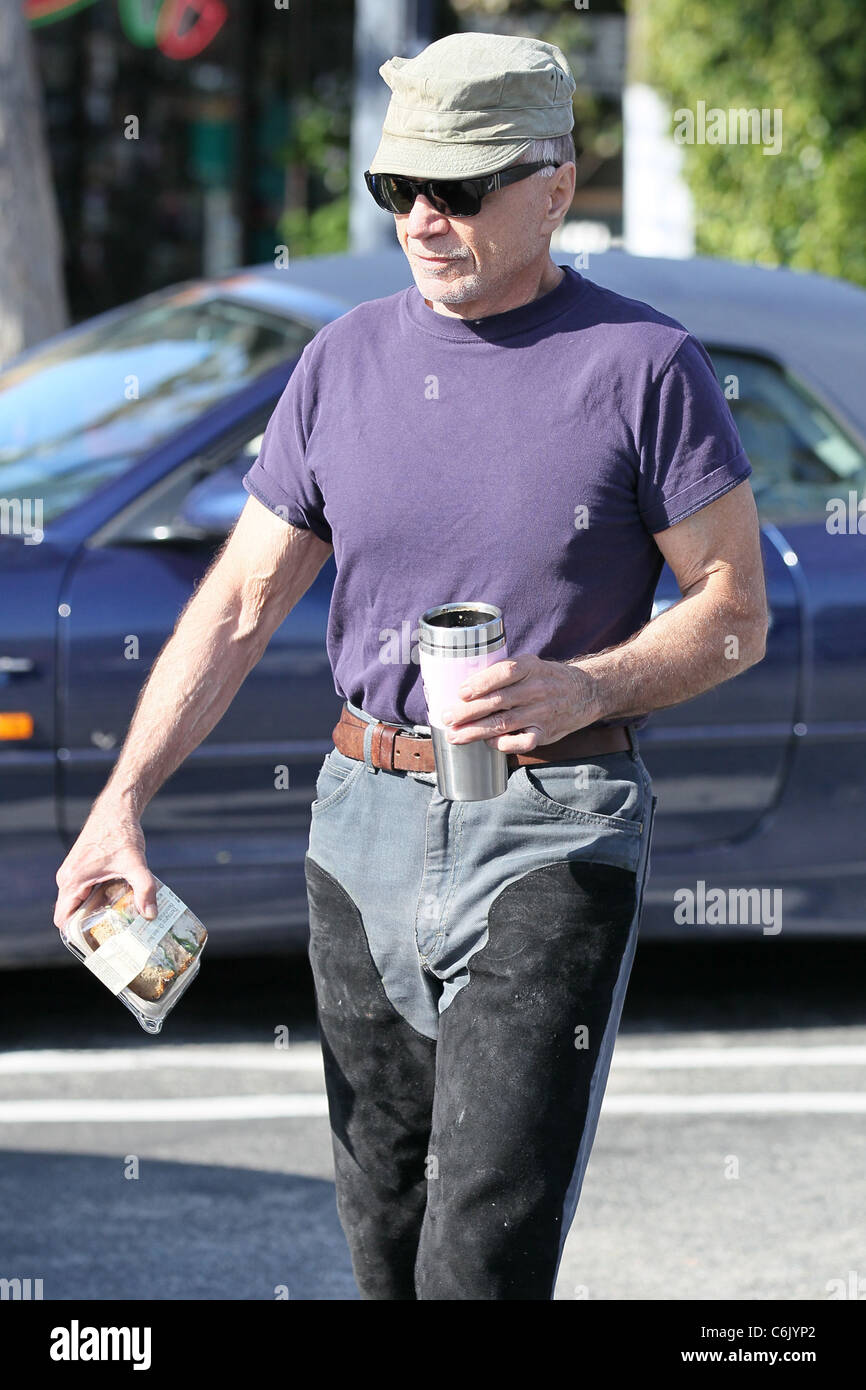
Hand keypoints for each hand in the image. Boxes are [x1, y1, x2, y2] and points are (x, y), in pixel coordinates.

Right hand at [54, 801, 158, 929]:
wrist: (117, 809)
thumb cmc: (121, 833)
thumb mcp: (136, 863)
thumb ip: (145, 889)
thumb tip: (150, 915)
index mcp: (72, 881)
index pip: (64, 920)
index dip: (77, 935)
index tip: (96, 943)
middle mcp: (68, 878)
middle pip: (72, 913)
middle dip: (89, 926)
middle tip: (113, 937)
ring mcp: (73, 873)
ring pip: (79, 902)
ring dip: (94, 911)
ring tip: (117, 923)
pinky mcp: (81, 868)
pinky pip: (83, 891)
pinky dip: (96, 899)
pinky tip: (117, 902)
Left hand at [440, 654, 599, 752]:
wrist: (584, 692)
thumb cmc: (546, 678)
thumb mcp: (530, 664)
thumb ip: (504, 673)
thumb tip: (463, 686)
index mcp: (531, 667)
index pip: (505, 672)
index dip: (481, 683)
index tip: (460, 692)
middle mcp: (537, 689)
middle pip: (499, 701)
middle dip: (468, 712)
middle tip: (446, 717)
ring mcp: (542, 712)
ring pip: (505, 724)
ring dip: (476, 731)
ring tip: (455, 735)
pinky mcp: (546, 732)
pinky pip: (523, 742)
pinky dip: (504, 744)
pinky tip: (489, 744)